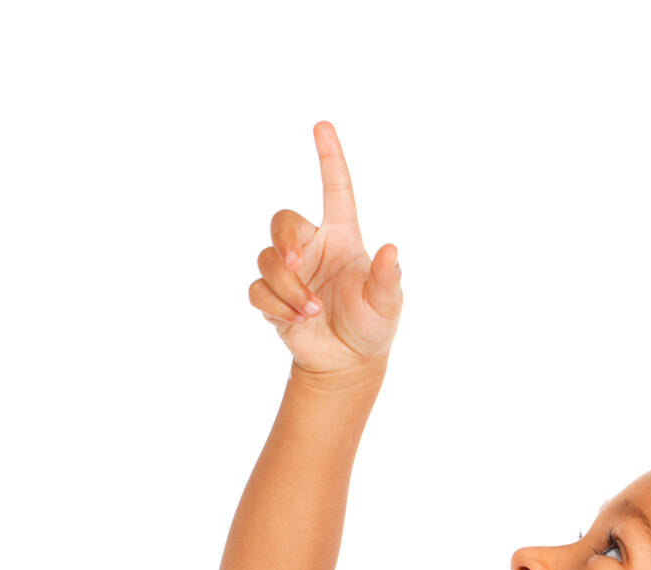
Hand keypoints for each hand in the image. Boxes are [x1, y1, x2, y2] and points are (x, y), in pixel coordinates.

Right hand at [248, 121, 402, 378]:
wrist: (347, 363)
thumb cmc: (371, 325)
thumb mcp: (386, 304)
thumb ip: (387, 279)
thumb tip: (392, 250)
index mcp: (341, 237)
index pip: (335, 190)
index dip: (330, 158)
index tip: (322, 126)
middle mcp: (312, 247)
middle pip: (282, 221)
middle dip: (285, 241)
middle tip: (298, 265)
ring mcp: (290, 272)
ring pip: (268, 260)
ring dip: (287, 287)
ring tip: (311, 311)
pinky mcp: (272, 298)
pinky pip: (257, 290)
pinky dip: (274, 305)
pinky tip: (294, 320)